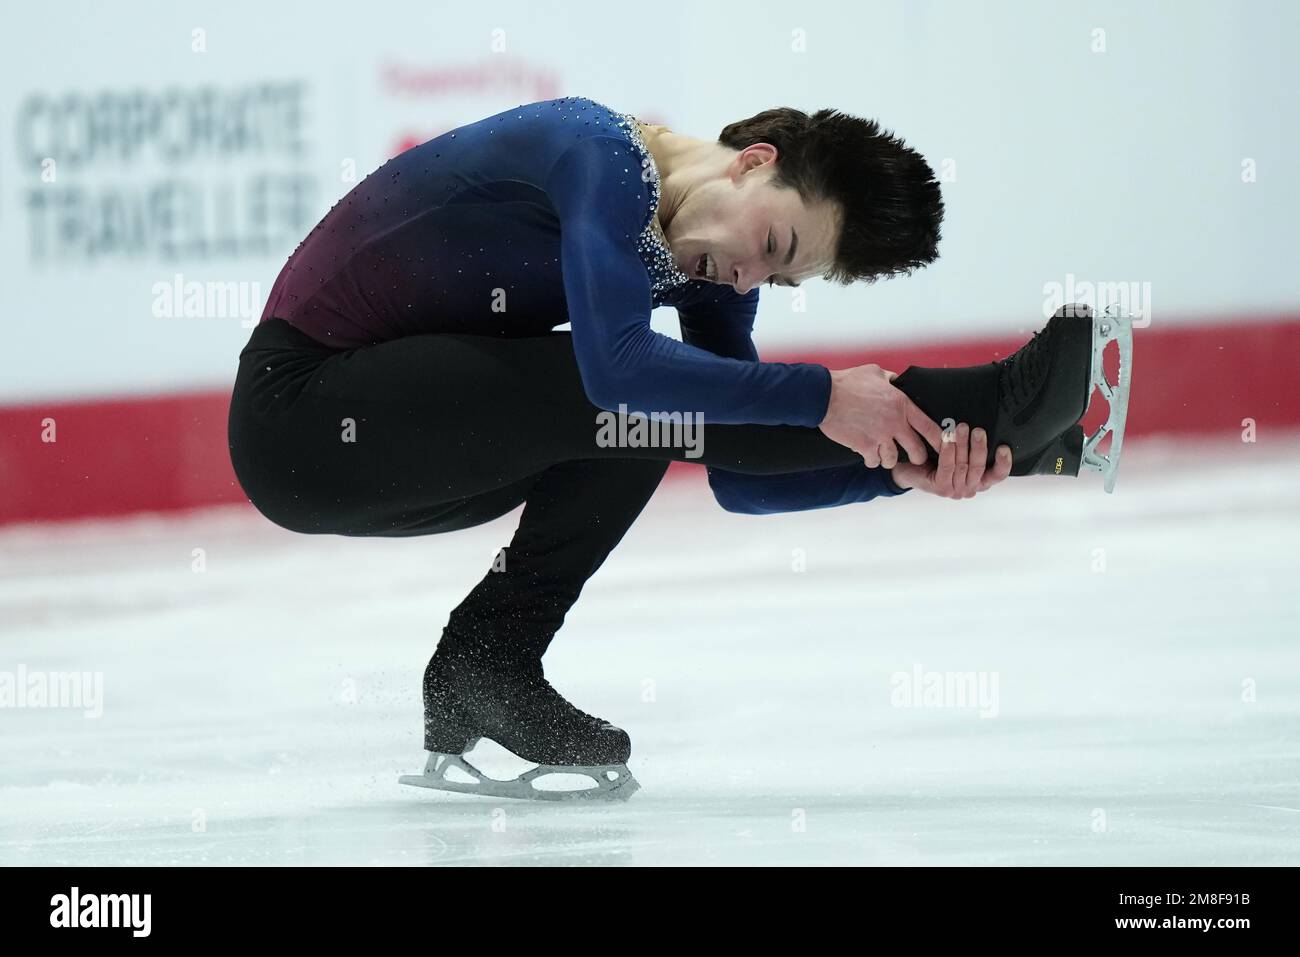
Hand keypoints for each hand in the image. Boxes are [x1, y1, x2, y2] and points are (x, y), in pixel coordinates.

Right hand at [819, 364, 943, 467]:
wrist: (824, 396)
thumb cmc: (848, 382)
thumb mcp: (875, 372)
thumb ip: (890, 378)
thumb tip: (895, 380)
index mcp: (901, 404)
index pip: (929, 427)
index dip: (940, 439)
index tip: (943, 446)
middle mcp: (894, 423)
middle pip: (916, 450)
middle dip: (917, 457)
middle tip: (914, 458)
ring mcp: (879, 436)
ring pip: (892, 459)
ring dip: (888, 458)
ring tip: (883, 454)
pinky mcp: (864, 446)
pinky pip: (873, 461)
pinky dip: (871, 460)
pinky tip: (867, 455)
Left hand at [890, 422, 1011, 498]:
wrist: (909, 469)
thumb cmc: (935, 458)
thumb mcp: (959, 451)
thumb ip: (972, 446)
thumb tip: (982, 427)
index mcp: (979, 480)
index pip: (998, 475)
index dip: (1004, 462)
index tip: (1003, 447)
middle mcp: (970, 488)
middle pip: (979, 467)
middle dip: (979, 446)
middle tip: (978, 430)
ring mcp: (956, 490)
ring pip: (963, 465)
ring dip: (962, 445)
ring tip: (961, 428)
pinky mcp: (942, 488)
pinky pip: (948, 467)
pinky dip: (948, 452)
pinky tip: (947, 440)